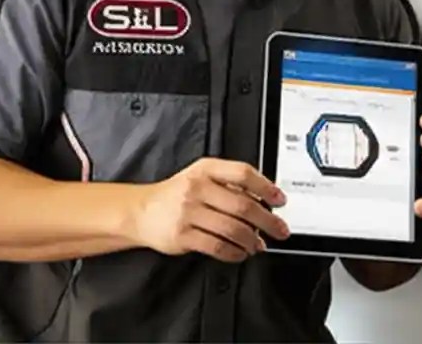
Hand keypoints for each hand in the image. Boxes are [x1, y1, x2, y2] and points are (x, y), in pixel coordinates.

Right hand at [130, 158, 289, 262]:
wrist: (141, 210)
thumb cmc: (176, 194)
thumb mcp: (200, 176)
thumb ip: (229, 183)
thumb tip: (264, 198)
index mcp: (206, 170)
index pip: (243, 173)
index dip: (266, 187)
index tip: (280, 200)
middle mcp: (197, 188)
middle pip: (243, 205)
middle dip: (267, 221)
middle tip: (280, 230)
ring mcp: (188, 212)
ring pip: (232, 228)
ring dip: (252, 240)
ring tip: (259, 245)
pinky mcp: (182, 236)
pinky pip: (217, 246)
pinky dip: (234, 252)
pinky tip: (240, 253)